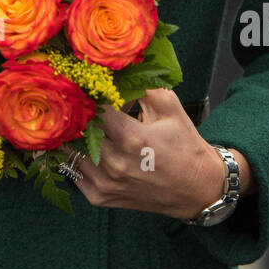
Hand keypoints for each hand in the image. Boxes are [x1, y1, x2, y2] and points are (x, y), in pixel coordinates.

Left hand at [59, 89, 251, 219]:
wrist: (197, 189)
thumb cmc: (185, 145)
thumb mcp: (170, 107)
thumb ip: (142, 85)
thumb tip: (116, 71)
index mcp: (132, 138)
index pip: (95, 107)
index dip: (92, 93)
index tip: (92, 85)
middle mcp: (116, 163)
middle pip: (79, 128)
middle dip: (82, 112)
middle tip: (83, 102)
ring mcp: (106, 183)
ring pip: (71, 150)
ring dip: (76, 135)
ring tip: (85, 124)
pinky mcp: (100, 198)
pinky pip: (73, 172)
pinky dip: (77, 157)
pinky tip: (87, 147)